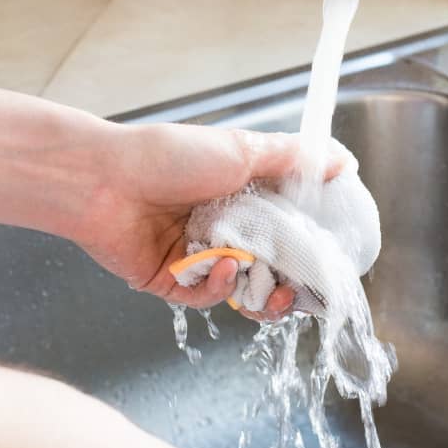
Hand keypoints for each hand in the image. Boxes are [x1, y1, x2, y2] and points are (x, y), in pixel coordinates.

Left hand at [68, 123, 348, 319]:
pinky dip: (220, 285)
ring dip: (262, 294)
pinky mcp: (171, 282)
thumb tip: (343, 160)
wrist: (104, 179)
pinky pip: (206, 297)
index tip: (331, 258)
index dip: (310, 246)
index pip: (287, 229)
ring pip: (242, 291)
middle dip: (292, 283)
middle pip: (269, 267)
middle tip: (307, 288)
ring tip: (273, 291)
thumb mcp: (242, 149)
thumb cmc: (169, 156)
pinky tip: (222, 266)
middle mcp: (221, 228)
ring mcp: (197, 257)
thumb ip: (294, 159)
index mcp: (241, 196)